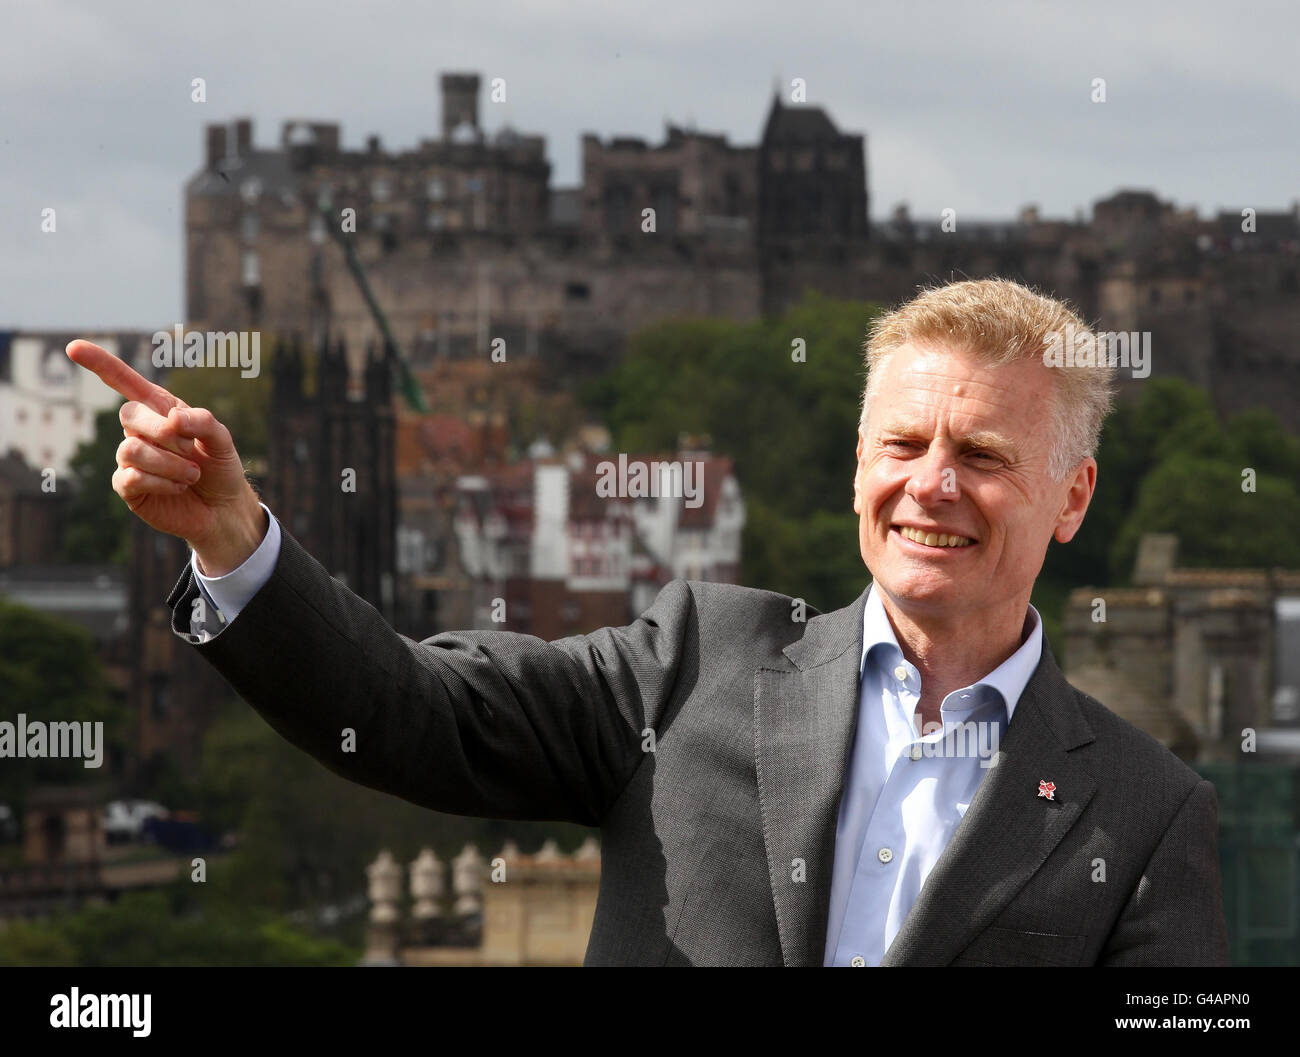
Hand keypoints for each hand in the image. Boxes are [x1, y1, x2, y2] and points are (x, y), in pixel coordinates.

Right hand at [65, 340, 264, 572]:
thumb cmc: (220, 468)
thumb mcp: (222, 440)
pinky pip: (131, 477)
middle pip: (130, 415)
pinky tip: (178, 487)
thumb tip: (173, 417)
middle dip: (167, 433)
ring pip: (131, 449)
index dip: (100, 364)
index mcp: (160, 410)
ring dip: (170, 463)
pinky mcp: (128, 487)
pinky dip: (162, 482)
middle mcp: (139, 430)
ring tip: (192, 475)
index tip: (74, 347)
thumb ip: (203, 421)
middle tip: (193, 450)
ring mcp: (130, 459)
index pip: (124, 382)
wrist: (224, 508)